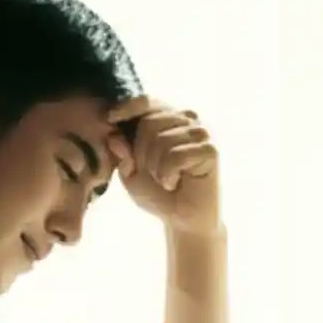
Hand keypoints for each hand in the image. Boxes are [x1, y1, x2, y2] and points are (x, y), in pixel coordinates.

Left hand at [108, 96, 220, 235]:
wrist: (183, 220)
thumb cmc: (158, 194)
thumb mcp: (130, 175)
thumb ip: (122, 156)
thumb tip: (113, 138)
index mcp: (168, 119)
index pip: (147, 102)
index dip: (128, 107)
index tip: (110, 118)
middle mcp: (187, 120)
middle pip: (149, 123)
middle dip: (142, 154)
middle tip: (153, 174)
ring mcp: (202, 133)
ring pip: (162, 140)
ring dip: (156, 167)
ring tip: (166, 179)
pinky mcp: (211, 149)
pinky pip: (177, 155)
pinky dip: (169, 174)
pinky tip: (176, 183)